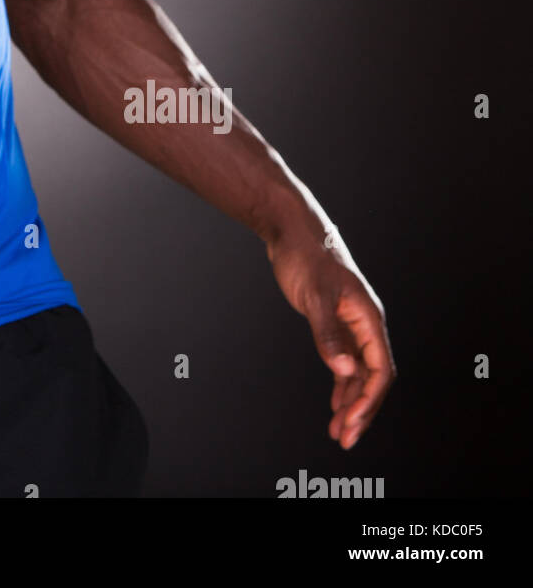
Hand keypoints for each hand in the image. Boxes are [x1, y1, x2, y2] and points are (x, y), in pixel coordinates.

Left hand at [265, 223, 395, 448]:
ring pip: (357, 373)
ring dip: (349, 402)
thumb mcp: (315, 297)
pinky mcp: (334, 324)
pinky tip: (335, 403)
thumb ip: (327, 335)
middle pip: (371, 377)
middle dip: (360, 409)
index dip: (369, 399)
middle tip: (344, 439)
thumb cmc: (307, 258)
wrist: (291, 232)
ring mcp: (350, 325)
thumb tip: (344, 370)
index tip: (352, 422)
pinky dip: (341, 384)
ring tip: (337, 430)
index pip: (380, 370)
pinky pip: (344, 362)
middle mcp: (364, 325)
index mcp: (368, 319)